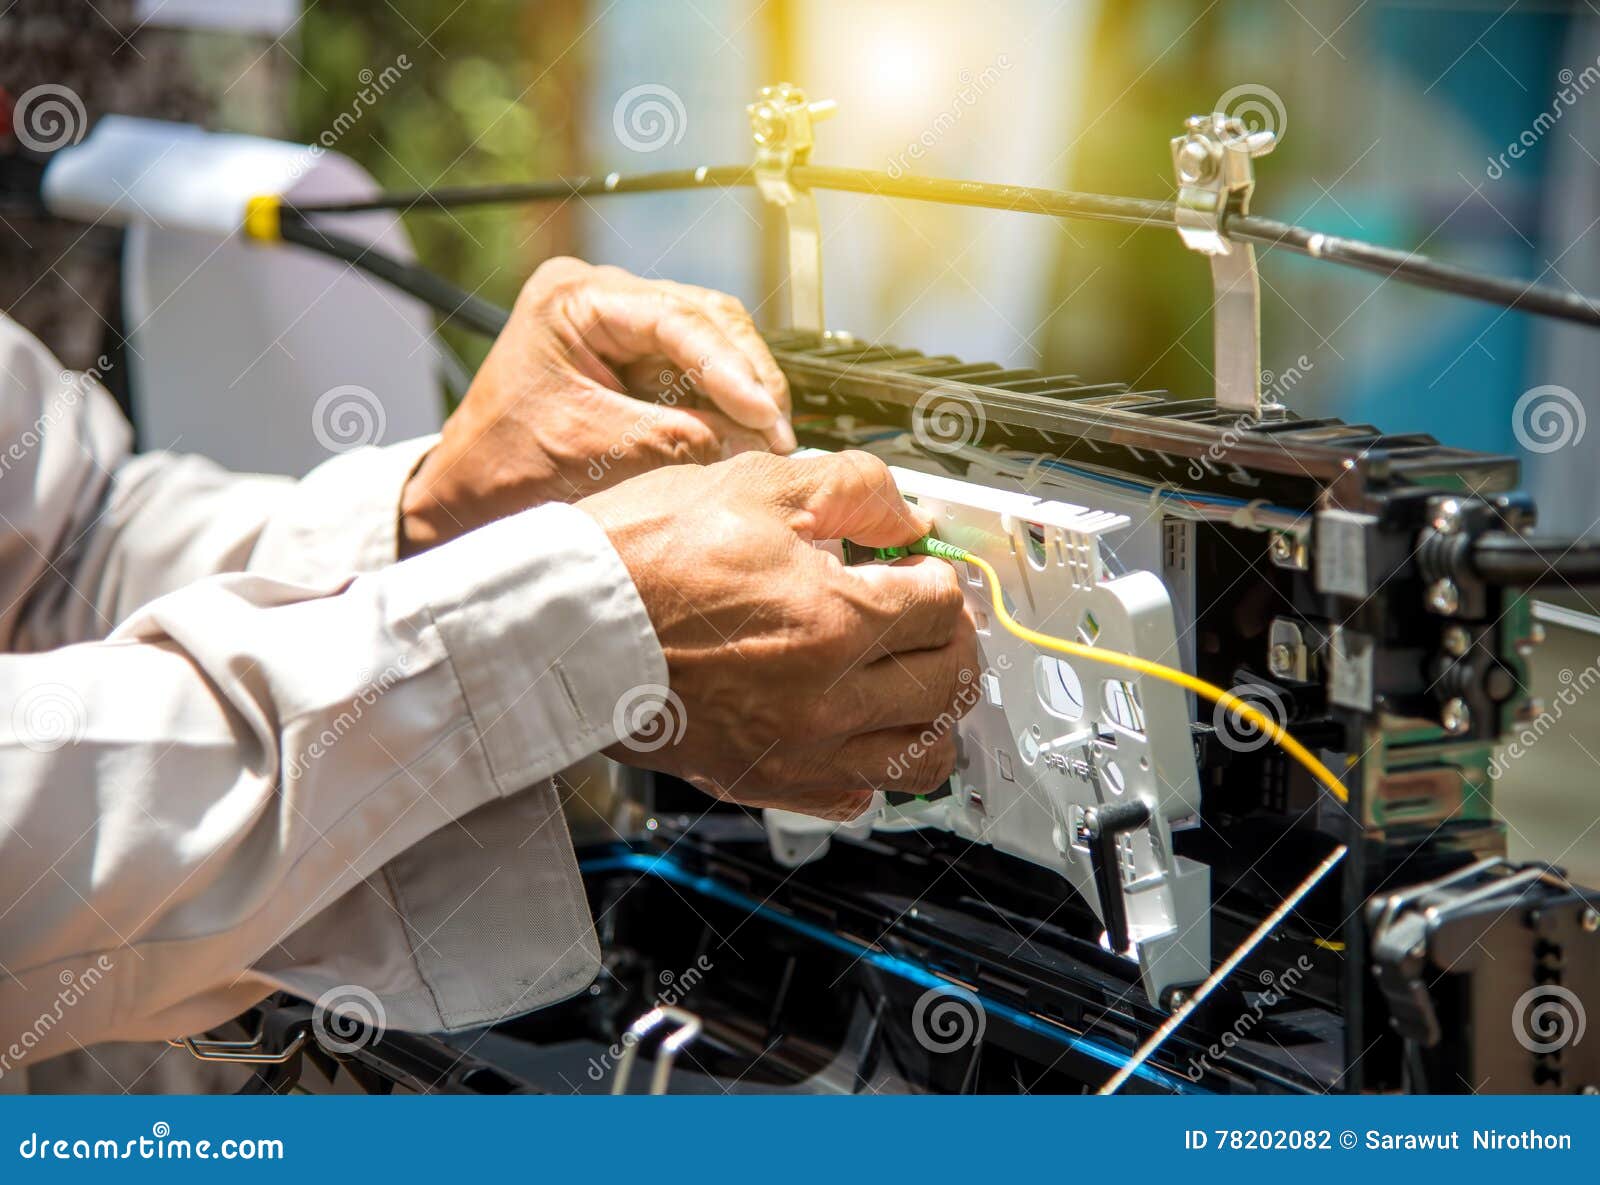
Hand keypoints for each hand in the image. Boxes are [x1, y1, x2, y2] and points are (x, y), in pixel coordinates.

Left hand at [400, 257, 793, 554]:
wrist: (464, 502)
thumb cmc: (505, 474)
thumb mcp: (595, 453)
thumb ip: (677, 438)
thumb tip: (755, 437)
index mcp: (574, 298)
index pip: (676, 318)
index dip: (731, 368)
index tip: (767, 415)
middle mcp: (600, 295)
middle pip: (705, 319)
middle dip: (748, 376)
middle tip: (778, 434)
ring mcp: (619, 324)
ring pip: (711, 340)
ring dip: (745, 389)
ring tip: (771, 438)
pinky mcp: (634, 358)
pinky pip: (697, 369)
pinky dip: (727, 402)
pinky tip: (750, 433)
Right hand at [580, 450, 980, 819]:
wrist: (559, 627)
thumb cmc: (639, 556)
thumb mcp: (754, 485)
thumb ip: (853, 490)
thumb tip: (907, 515)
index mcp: (835, 621)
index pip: (943, 604)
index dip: (935, 572)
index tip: (915, 565)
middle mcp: (828, 700)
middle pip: (951, 682)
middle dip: (950, 638)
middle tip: (924, 614)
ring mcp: (798, 752)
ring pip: (920, 756)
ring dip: (930, 713)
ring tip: (907, 677)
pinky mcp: (763, 783)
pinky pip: (856, 797)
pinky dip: (871, 767)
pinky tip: (852, 726)